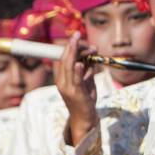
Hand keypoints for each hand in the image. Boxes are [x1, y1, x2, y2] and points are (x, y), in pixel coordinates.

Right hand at [54, 33, 97, 147]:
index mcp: (62, 78)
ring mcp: (68, 88)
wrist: (84, 119)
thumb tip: (92, 54)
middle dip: (71, 46)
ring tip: (81, 43)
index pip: (64, 58)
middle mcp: (62, 82)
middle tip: (77, 34)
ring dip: (76, 53)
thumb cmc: (85, 100)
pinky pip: (77, 80)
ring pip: (70, 67)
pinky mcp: (76, 94)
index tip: (78, 38)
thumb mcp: (87, 81)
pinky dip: (78, 71)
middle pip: (65, 59)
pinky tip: (81, 64)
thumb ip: (88, 69)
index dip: (71, 47)